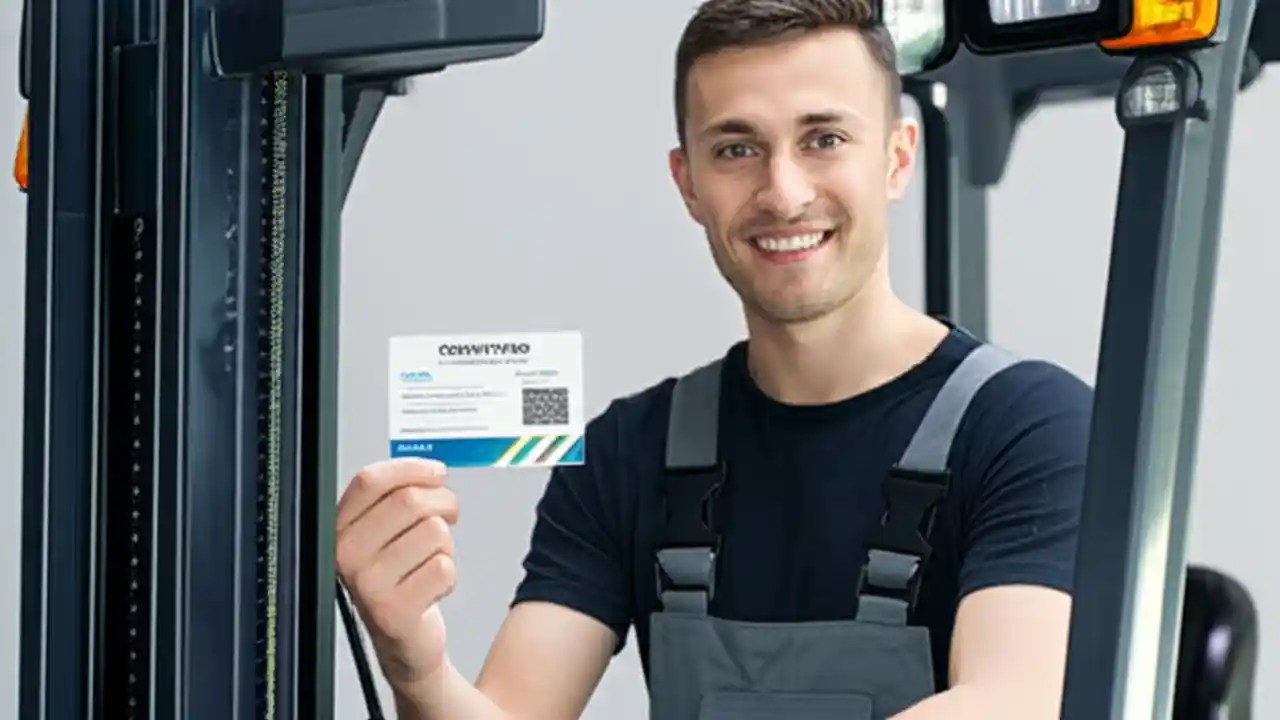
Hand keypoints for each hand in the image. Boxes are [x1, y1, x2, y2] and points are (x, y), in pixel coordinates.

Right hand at [336, 457, 459, 684]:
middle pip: (409, 501)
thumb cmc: (396, 581)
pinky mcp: (393, 611)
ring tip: (430, 560)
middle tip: (450, 513)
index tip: (436, 472)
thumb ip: (394, 500)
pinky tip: (431, 587)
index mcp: (339, 529)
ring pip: (433, 532)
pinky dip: (449, 575)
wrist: (402, 642)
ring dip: (446, 544)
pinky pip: (443, 568)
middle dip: (443, 502)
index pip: (370, 481)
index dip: (410, 469)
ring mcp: (367, 584)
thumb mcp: (382, 536)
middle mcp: (345, 555)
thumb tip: (429, 471)